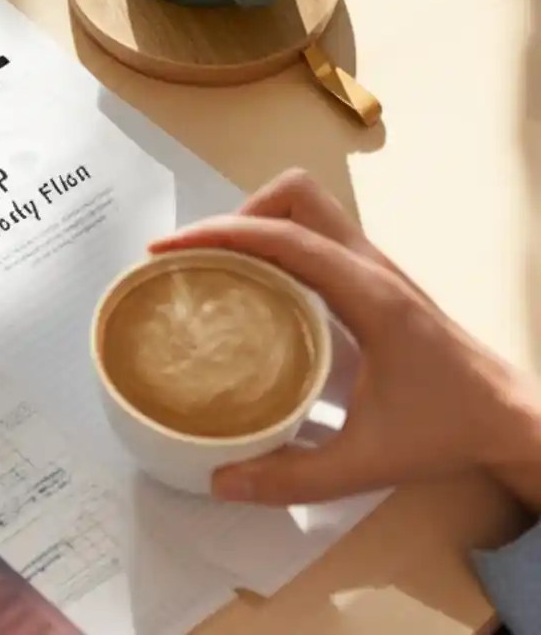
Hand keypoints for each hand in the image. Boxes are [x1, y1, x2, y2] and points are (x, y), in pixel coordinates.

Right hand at [150, 170, 540, 506]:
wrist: (508, 416)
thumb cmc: (446, 431)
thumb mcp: (366, 464)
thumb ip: (291, 477)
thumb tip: (218, 480)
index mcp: (368, 295)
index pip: (286, 237)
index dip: (221, 234)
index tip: (168, 250)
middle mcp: (370, 266)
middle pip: (298, 195)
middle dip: (239, 214)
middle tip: (199, 259)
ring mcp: (373, 266)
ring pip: (308, 207)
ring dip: (258, 223)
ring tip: (217, 268)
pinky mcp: (372, 279)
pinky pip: (314, 236)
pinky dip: (276, 243)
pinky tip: (254, 288)